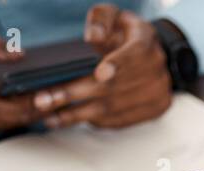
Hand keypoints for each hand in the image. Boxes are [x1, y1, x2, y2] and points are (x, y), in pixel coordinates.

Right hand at [0, 30, 48, 147]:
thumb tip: (16, 52)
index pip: (12, 105)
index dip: (39, 102)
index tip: (57, 92)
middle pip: (16, 120)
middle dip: (41, 109)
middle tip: (59, 95)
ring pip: (7, 127)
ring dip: (24, 114)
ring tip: (43, 98)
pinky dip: (4, 120)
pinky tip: (12, 106)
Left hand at [36, 4, 172, 128]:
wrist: (152, 53)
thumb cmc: (125, 34)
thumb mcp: (113, 16)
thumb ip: (101, 19)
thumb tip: (93, 36)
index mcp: (145, 40)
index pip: (135, 52)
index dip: (118, 63)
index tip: (100, 74)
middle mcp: (155, 68)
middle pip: (113, 87)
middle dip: (76, 94)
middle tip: (46, 100)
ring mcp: (157, 92)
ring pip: (114, 108)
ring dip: (79, 115)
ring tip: (50, 116)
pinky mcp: (155, 110)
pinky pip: (121, 121)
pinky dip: (95, 122)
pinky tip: (72, 119)